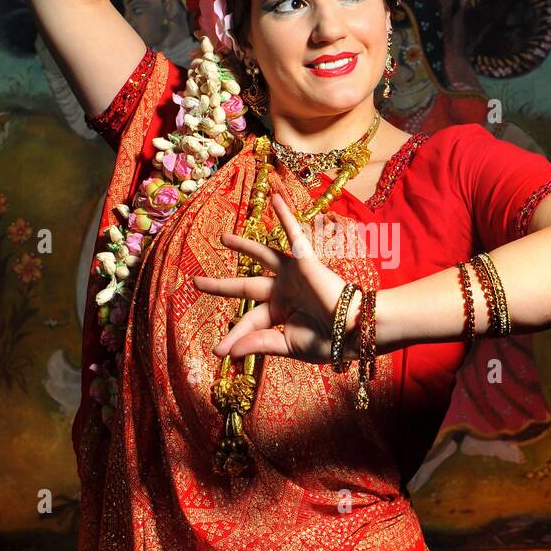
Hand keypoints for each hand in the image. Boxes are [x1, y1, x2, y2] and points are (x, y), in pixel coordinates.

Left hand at [192, 192, 353, 363]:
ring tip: (223, 238)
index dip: (234, 336)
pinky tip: (275, 198)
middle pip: (244, 286)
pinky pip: (293, 233)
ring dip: (243, 246)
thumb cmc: (329, 340)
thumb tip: (227, 351)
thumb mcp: (289, 345)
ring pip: (262, 256)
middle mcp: (283, 292)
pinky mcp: (305, 260)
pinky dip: (285, 215)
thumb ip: (259, 343)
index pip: (249, 321)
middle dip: (220, 286)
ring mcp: (293, 275)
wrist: (355, 329)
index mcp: (279, 314)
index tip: (218, 351)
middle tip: (196, 282)